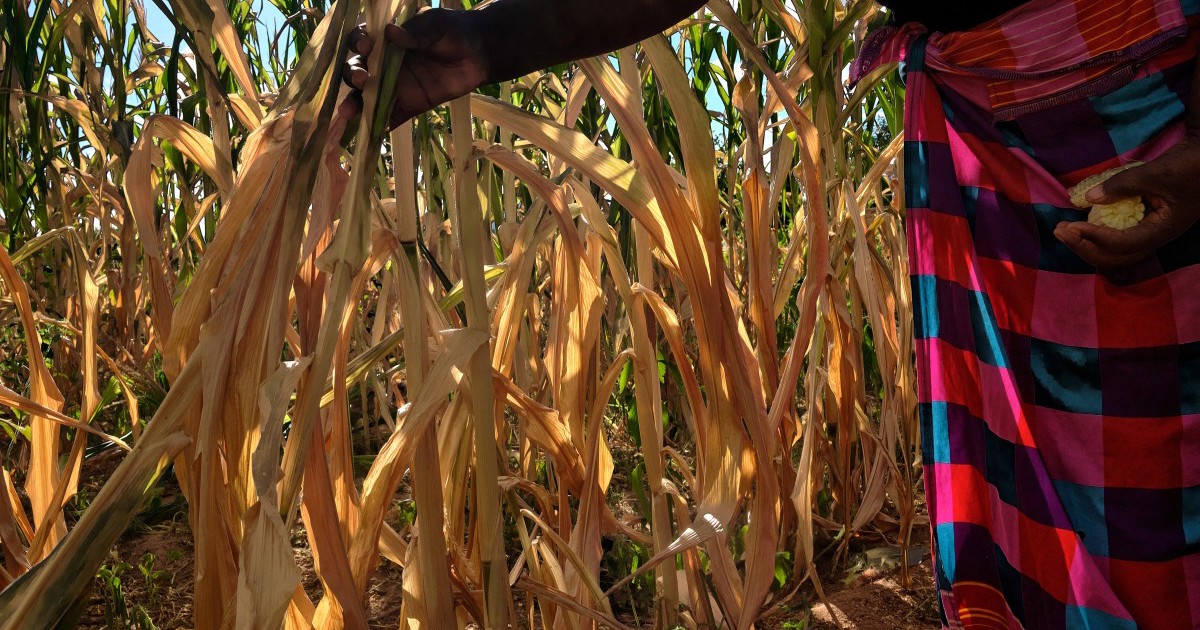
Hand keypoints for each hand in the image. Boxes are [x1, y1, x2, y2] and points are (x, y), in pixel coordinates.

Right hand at [342, 8, 487, 128]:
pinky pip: (389, 117)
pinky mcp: (408, 105)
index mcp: (386, 39)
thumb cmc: (453, 31)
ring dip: (355, 103)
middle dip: (353, 74)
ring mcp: (394, 86)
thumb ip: (415, 30)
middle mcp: (383, 63)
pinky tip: (369, 133)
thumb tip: (391, 32)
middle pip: (357, 69)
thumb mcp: (435, 24)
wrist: (479, 55)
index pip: (361, 40)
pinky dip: (378, 126)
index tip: (365, 46)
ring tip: (348, 112)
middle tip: (361, 79)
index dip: (357, 43)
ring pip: (367, 96)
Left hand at [1054, 138, 1199, 267]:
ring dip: (1086, 243)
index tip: (1071, 227)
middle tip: (1059, 231)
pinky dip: (1095, 234)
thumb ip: (1123, 185)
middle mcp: (1155, 236)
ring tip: (1063, 230)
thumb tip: (1089, 198)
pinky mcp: (1144, 222)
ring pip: (1114, 250)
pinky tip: (1079, 225)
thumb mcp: (1157, 173)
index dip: (1095, 238)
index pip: (1123, 245)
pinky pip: (1116, 237)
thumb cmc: (1189, 165)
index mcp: (1163, 230)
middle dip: (1084, 247)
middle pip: (1115, 256)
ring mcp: (1149, 231)